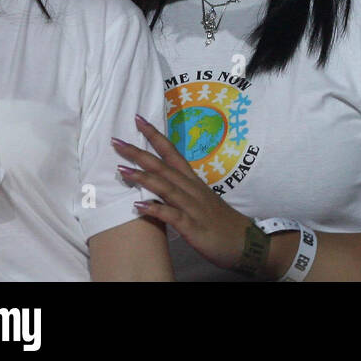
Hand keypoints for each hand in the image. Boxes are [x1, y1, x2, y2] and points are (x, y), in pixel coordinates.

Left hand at [113, 116, 263, 275]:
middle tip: (116, 141)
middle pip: (164, 166)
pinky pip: (172, 216)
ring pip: (166, 187)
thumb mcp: (201, 200)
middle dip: (140, 153)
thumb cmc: (220, 221)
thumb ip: (182, 190)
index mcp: (193, 181)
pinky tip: (139, 206)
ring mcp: (192, 207)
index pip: (172, 153)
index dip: (155, 136)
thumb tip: (160, 182)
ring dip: (144, 178)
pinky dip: (156, 209)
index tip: (137, 120)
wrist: (244, 240)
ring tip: (121, 170)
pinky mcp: (193, 226)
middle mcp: (192, 189)